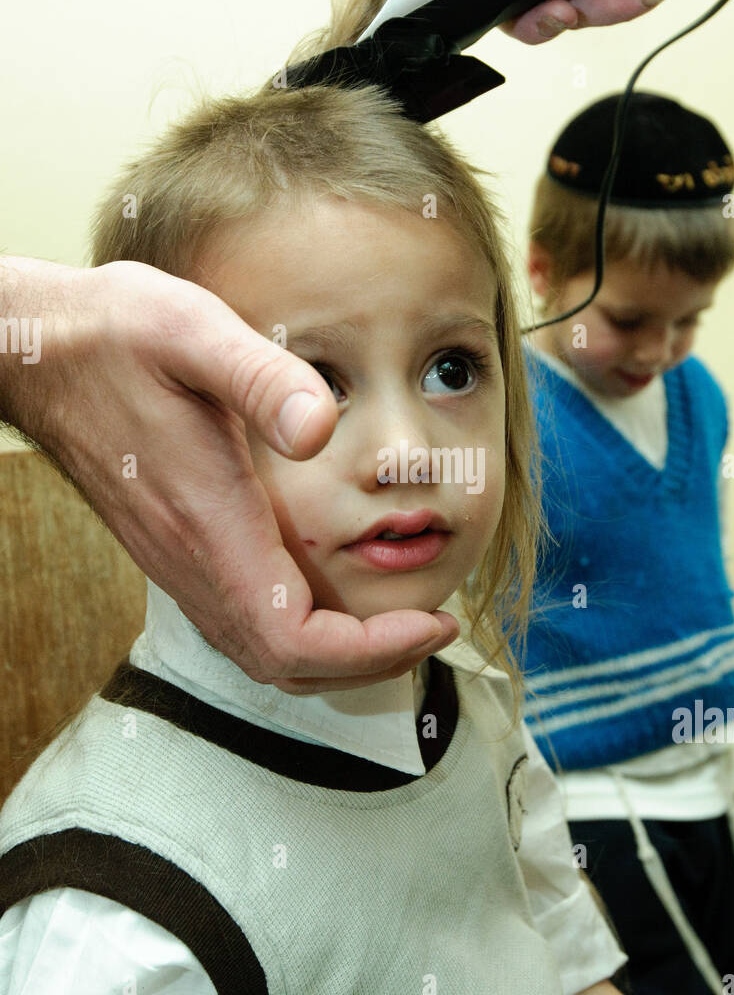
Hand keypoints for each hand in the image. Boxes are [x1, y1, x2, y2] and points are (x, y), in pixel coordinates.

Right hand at [0, 256, 458, 691]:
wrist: (40, 354)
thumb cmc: (114, 336)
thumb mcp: (191, 330)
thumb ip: (259, 378)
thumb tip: (322, 427)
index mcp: (210, 524)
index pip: (292, 639)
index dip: (368, 650)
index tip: (432, 621)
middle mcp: (193, 561)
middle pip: (286, 664)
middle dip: (369, 662)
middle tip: (433, 628)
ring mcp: (181, 562)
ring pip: (263, 652)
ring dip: (338, 653)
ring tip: (400, 623)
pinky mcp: (176, 550)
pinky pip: (245, 623)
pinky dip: (303, 633)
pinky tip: (335, 598)